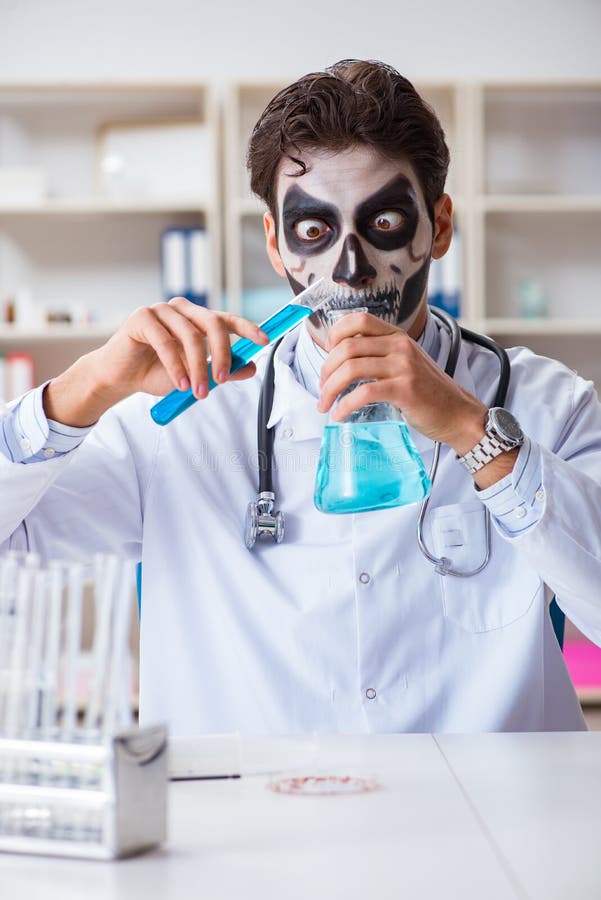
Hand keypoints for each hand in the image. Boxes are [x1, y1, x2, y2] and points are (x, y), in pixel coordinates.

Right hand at [43, 298, 268, 426]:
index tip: (264, 341)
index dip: (247, 328)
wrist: (121, 378)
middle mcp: (182, 310)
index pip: (228, 319)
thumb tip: (251, 367)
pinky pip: (165, 341)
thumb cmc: (157, 373)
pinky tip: (180, 384)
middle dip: (222, 354)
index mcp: (197, 319)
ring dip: (197, 367)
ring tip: (198, 392)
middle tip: (221, 381)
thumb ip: (222, 370)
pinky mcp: (141, 317)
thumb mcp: (195, 376)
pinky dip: (175, 365)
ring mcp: (161, 310)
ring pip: (190, 336)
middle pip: (213, 323)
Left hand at [317, 311, 487, 455]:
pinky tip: (340, 415)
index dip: (336, 334)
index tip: (327, 355)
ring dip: (329, 389)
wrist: (458, 414)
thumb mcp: (407, 363)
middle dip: (325, 370)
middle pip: (347, 347)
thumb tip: (344, 361)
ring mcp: (403, 367)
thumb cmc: (430, 394)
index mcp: (398, 337)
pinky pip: (363, 393)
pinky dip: (345, 405)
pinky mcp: (404, 390)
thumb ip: (381, 356)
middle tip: (322, 389)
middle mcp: (400, 346)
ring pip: (350, 369)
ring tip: (325, 404)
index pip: (358, 320)